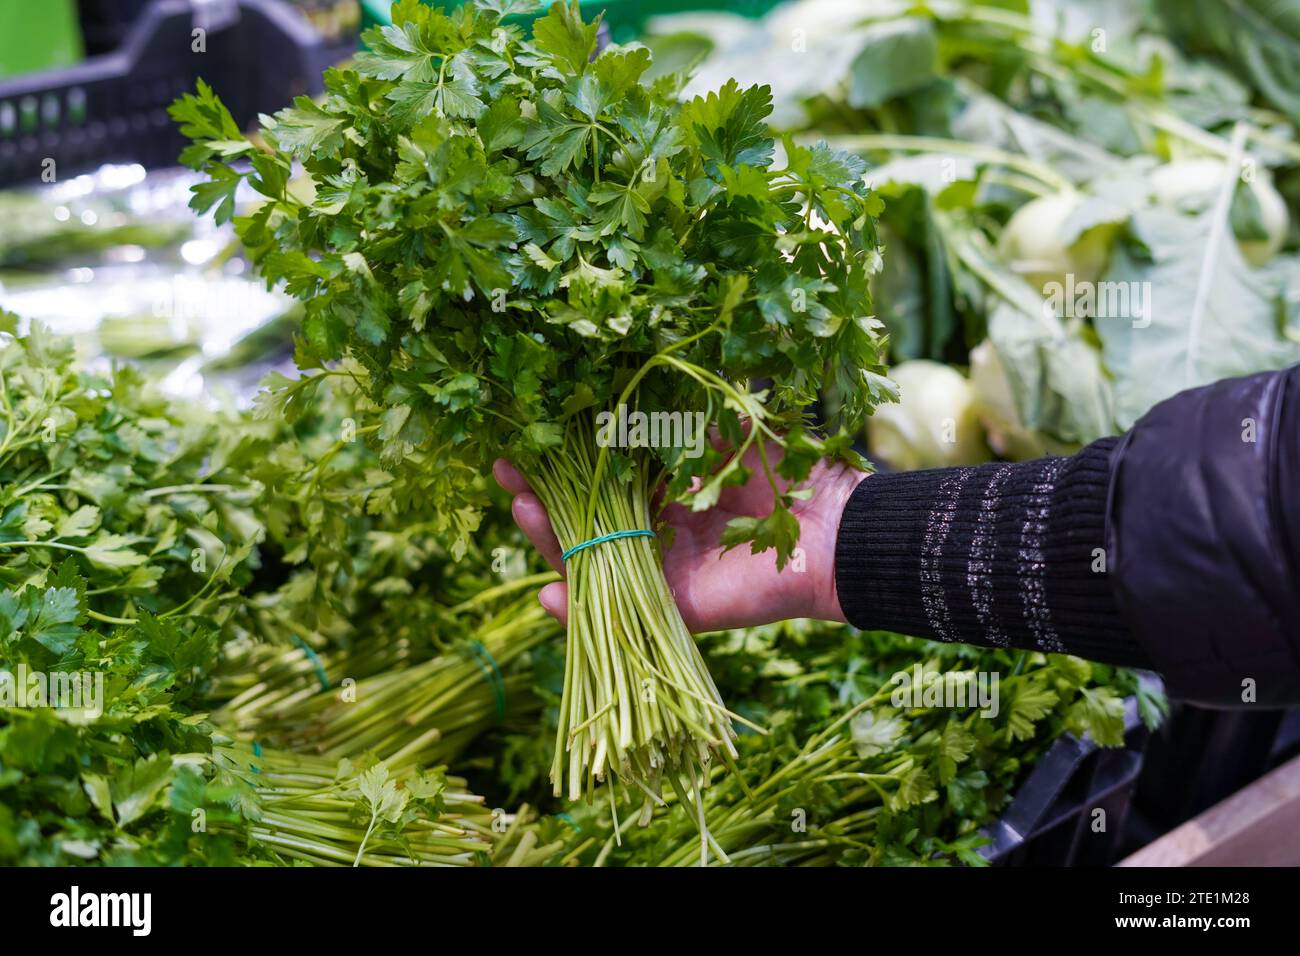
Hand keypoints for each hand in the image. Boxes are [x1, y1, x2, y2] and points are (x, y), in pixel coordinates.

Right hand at [492, 443, 863, 632]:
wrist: (835, 525)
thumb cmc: (787, 470)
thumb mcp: (724, 428)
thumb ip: (678, 413)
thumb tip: (624, 375)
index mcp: (662, 490)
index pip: (595, 480)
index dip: (557, 463)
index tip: (521, 440)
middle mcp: (653, 531)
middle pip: (580, 521)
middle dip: (539, 498)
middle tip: (505, 474)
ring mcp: (660, 572)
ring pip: (590, 563)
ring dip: (549, 542)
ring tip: (521, 511)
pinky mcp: (674, 607)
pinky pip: (618, 614)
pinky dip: (578, 612)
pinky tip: (548, 594)